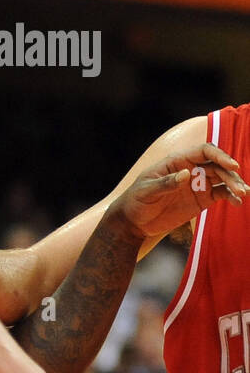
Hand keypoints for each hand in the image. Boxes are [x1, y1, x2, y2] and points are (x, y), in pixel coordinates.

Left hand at [113, 142, 245, 239]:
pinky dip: (231, 196)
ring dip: (235, 184)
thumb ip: (165, 183)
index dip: (220, 155)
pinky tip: (237, 202)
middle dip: (231, 175)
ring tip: (243, 194)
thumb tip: (185, 173)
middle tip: (239, 188)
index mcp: (177, 161)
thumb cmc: (136, 201)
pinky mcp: (202, 198)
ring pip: (223, 178)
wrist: (134, 221)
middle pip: (218, 165)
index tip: (232, 166)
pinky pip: (221, 193)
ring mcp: (198, 183)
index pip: (204, 151)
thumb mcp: (146, 191)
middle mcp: (191, 169)